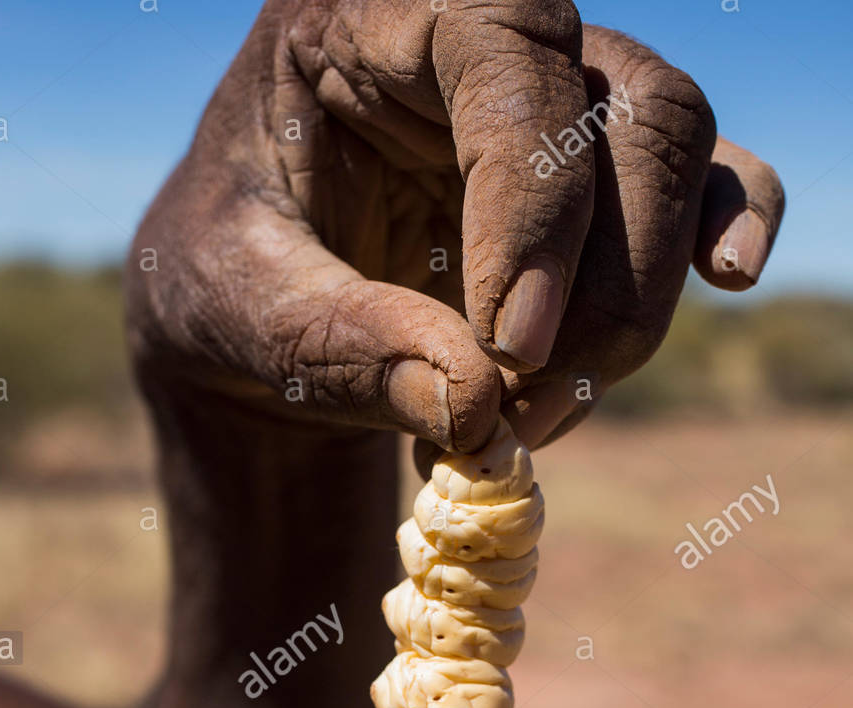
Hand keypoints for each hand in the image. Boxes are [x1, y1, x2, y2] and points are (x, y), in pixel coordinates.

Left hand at [128, 1, 783, 460]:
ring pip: (668, 156)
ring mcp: (551, 102)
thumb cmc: (231, 290)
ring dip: (633, 307)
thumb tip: (476, 407)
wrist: (251, 319)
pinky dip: (726, 223)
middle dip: (598, 281)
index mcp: (370, 13)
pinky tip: (730, 275)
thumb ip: (347, 349)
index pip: (506, 51)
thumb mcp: (247, 314)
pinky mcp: (593, 180)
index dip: (533, 199)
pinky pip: (699, 175)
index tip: (512, 343)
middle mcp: (479, 38)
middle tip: (526, 402)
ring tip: (541, 415)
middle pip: (622, 109)